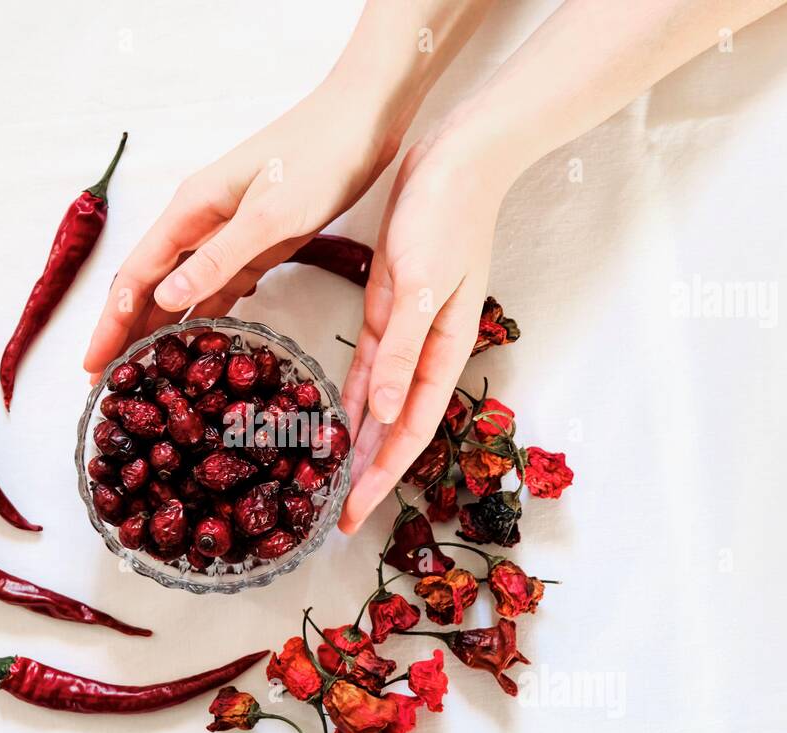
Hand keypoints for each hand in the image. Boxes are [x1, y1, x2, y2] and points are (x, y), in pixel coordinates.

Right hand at [82, 81, 404, 377]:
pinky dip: (204, 316)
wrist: (364, 120)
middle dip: (125, 334)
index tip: (91, 366)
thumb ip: (219, 257)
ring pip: (181, 291)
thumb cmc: (319, 156)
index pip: (135, 277)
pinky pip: (220, 288)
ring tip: (145, 374)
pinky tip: (200, 346)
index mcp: (191, 210)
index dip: (111, 323)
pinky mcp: (258, 243)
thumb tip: (162, 298)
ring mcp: (228, 233)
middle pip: (149, 286)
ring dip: (161, 330)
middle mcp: (200, 222)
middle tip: (107, 384)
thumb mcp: (270, 213)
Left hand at [339, 112, 511, 533]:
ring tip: (330, 481)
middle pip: (395, 428)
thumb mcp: (423, 284)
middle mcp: (426, 351)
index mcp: (444, 350)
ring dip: (357, 441)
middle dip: (368, 474)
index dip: (383, 477)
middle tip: (337, 518)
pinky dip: (351, 395)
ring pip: (378, 402)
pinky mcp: (388, 306)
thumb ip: (404, 349)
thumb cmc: (448, 215)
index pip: (411, 431)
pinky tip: (332, 419)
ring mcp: (406, 330)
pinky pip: (366, 365)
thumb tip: (386, 413)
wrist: (456, 159)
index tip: (355, 516)